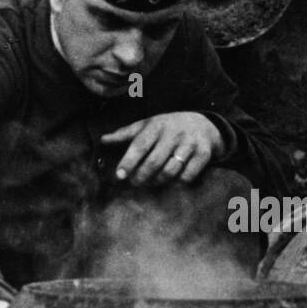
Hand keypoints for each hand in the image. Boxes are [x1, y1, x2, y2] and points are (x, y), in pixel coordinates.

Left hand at [100, 112, 224, 187]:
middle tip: (135, 183)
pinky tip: (172, 181)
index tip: (119, 175)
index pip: (140, 145)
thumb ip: (125, 134)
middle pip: (154, 161)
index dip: (128, 161)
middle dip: (142, 176)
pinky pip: (188, 176)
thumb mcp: (147, 125)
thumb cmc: (167, 127)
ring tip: (152, 182)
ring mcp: (190, 143)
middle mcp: (174, 133)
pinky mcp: (204, 154)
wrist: (203, 124)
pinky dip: (178, 182)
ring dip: (158, 181)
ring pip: (171, 170)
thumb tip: (103, 140)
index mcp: (157, 125)